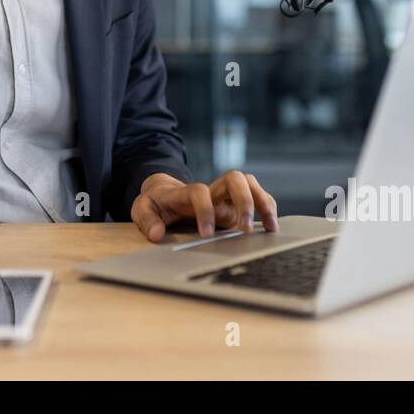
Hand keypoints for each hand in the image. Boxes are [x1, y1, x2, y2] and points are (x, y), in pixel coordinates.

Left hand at [131, 171, 278, 242]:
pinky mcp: (234, 205)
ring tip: (271, 228)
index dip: (205, 211)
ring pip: (250, 184)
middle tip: (245, 229)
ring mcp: (225, 196)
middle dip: (244, 200)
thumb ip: (146, 220)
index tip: (207, 235)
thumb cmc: (156, 202)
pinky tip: (272, 229)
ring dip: (263, 202)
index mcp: (187, 192)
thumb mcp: (142, 209)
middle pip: (234, 178)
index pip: (200, 191)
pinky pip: (257, 197)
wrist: (164, 193)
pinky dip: (268, 209)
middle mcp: (211, 190)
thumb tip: (156, 234)